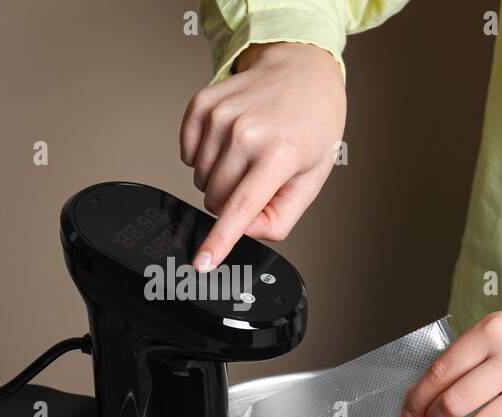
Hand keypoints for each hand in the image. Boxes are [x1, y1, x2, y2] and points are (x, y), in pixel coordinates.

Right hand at [180, 41, 345, 269]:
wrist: (300, 70)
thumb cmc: (313, 125)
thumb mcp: (313, 177)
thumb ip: (282, 215)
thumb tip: (247, 231)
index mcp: (279, 155)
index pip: (241, 208)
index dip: (220, 240)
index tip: (202, 262)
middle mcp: (245, 134)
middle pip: (216, 198)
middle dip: (234, 202)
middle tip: (260, 178)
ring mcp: (220, 117)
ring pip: (201, 178)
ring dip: (221, 179)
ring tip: (250, 156)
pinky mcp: (201, 105)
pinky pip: (188, 153)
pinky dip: (205, 157)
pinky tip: (230, 144)